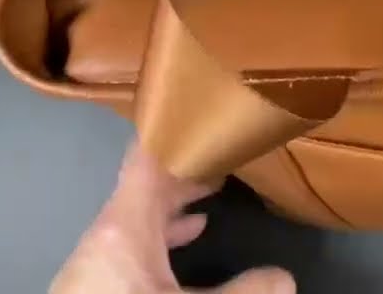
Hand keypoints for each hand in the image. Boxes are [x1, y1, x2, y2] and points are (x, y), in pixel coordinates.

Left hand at [49, 142, 294, 292]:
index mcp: (123, 227)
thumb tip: (286, 278)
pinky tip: (190, 236)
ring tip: (214, 188)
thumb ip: (242, 292)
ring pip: (140, 215)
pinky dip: (164, 230)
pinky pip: (134, 240)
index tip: (202, 107)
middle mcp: (106, 235)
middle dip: (188, 166)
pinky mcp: (96, 285)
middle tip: (227, 147)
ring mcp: (97, 261)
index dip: (173, 130)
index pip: (146, 159)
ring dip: (177, 201)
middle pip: (147, 185)